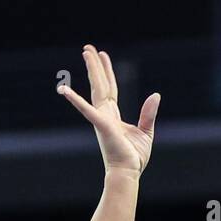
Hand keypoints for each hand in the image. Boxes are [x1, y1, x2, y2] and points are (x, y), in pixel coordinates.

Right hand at [57, 45, 158, 176]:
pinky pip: (86, 110)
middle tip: (88, 48)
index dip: (106, 72)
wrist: (128, 173)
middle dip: (94, 66)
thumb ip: (148, 113)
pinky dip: (75, 100)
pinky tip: (64, 91)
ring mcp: (101, 119)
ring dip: (91, 70)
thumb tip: (155, 94)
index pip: (110, 88)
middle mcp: (104, 115)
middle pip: (100, 84)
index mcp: (112, 116)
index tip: (102, 55)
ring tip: (86, 52)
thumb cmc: (134, 158)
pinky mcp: (101, 125)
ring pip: (96, 89)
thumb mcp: (146, 131)